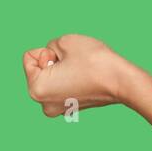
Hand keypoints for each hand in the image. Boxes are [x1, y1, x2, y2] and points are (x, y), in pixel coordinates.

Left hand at [22, 33, 137, 116]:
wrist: (122, 81)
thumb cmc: (93, 60)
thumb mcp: (64, 41)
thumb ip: (49, 46)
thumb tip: (52, 61)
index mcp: (36, 90)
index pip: (29, 57)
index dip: (49, 51)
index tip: (66, 59)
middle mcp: (43, 105)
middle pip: (39, 69)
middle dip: (54, 61)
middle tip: (75, 65)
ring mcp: (58, 110)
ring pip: (52, 76)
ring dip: (63, 68)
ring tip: (81, 72)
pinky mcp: (71, 108)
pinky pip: (63, 85)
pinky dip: (71, 78)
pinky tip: (85, 79)